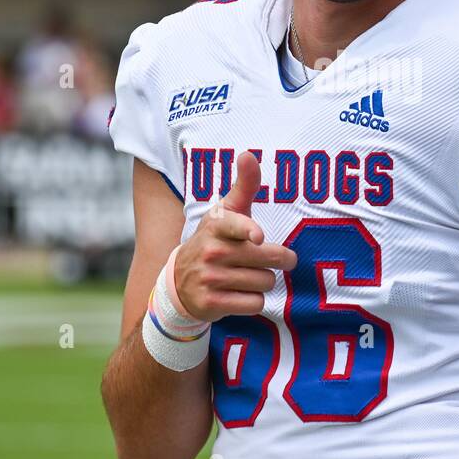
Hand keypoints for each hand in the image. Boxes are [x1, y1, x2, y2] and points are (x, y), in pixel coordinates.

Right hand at [172, 151, 296, 322]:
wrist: (179, 282)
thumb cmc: (215, 240)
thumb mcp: (226, 213)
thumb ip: (244, 185)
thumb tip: (248, 154)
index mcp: (217, 225)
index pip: (235, 225)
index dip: (248, 231)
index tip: (258, 237)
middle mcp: (212, 251)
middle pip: (269, 258)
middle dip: (279, 260)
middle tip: (275, 259)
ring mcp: (209, 278)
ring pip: (265, 282)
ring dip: (265, 281)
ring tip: (251, 276)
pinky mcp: (211, 303)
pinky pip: (254, 304)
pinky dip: (254, 301)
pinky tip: (241, 293)